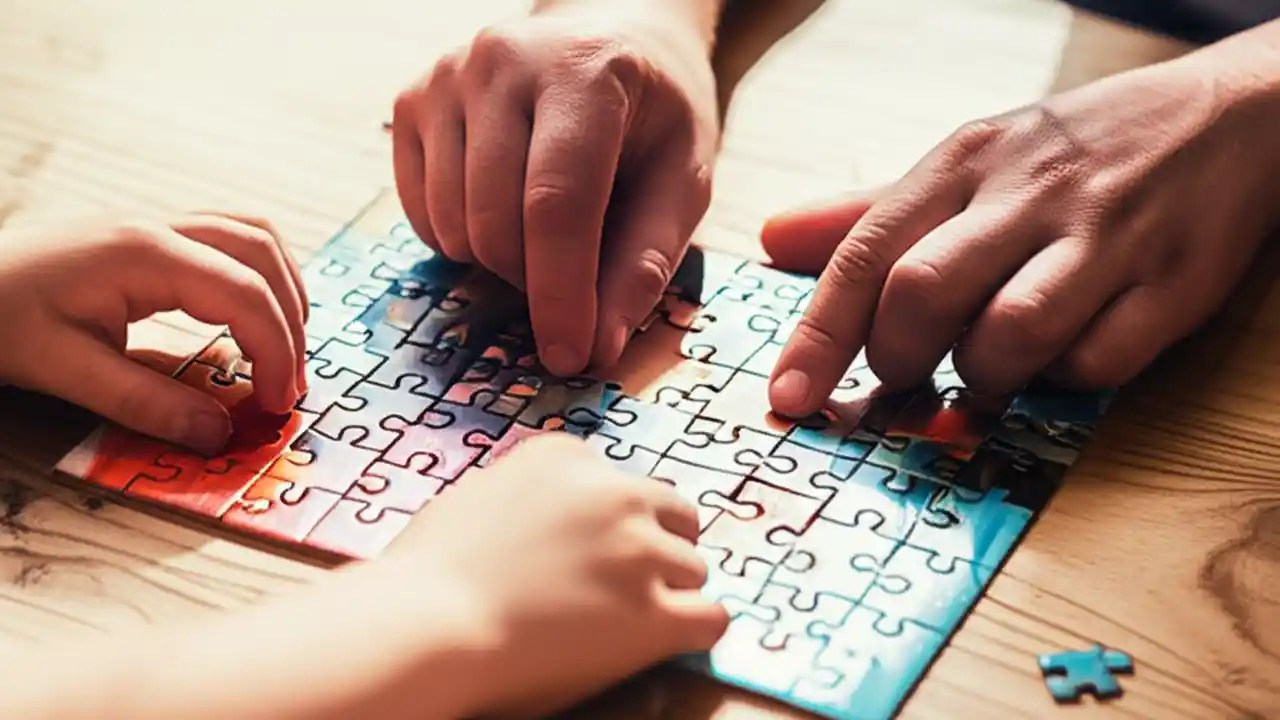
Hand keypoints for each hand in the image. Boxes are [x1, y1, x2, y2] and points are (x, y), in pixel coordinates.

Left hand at [0, 214, 307, 452]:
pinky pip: (228, 238)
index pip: (244, 293)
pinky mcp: (147, 237)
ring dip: (282, 287)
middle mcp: (157, 227)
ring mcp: (153, 225)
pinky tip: (247, 316)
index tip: (275, 403)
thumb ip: (145, 403)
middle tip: (285, 383)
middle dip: (289, 321)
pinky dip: (256, 275)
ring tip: (282, 347)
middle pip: (262, 253)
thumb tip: (219, 433)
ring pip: (252, 234)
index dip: (275, 351)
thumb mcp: (63, 370)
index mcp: (142, 254)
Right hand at [386, 433, 727, 716]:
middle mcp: (614, 493)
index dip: (614, 523)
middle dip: (657, 546)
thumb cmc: (428, 574)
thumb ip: (527, 494)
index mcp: (567, 457)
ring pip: (694, 568)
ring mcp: (638, 552)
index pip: (623, 483)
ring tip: (623, 623)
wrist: (425, 626)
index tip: (592, 551)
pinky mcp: (653, 614)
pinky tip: (668, 640)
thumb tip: (542, 516)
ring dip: (669, 593)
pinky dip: (695, 629)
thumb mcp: (477, 495)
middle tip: (623, 585)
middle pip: (675, 515)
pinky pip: (711, 617)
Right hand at [391, 2, 718, 374]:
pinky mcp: (412, 101)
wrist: (608, 37)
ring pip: (451, 223)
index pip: (557, 201)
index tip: (570, 356)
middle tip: (574, 288)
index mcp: (586, 70)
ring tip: (546, 237)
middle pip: (495, 220)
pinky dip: (460, 240)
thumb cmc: (654, 116)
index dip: (561, 292)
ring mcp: (447, 77)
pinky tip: (502, 213)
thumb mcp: (684, 179)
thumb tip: (598, 347)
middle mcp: (502, 61)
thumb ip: (644, 262)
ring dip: (498, 263)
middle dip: (533, 284)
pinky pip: (420, 212)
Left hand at [765, 48, 1279, 416]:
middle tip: (904, 375)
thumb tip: (775, 239)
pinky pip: (1096, 364)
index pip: (865, 253)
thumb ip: (870, 212)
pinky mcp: (1173, 285)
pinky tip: (1065, 355)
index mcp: (965, 161)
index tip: (787, 397)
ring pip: (1008, 337)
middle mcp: (1029, 193)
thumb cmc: (1072, 155)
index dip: (818, 336)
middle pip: (922, 295)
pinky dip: (1065, 380)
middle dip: (896, 358)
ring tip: (989, 364)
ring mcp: (1106, 238)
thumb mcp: (967, 162)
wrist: (1227, 116)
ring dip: (983, 376)